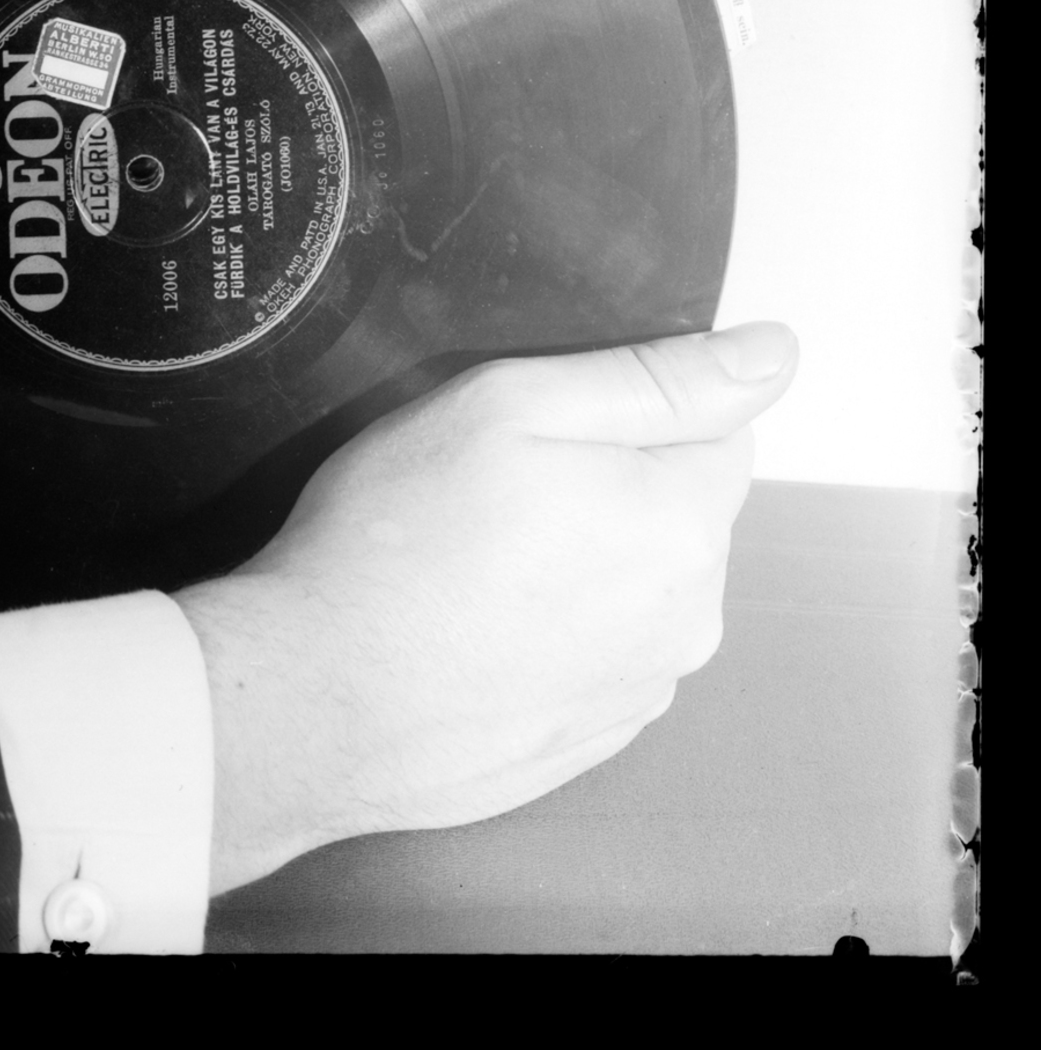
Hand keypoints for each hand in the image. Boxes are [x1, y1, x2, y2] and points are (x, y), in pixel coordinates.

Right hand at [178, 321, 798, 892]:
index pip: (721, 429)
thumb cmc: (399, 543)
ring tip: (475, 555)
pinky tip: (474, 619)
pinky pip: (596, 650)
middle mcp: (688, 620)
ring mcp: (639, 690)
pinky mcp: (590, 738)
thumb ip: (654, 378)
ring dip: (582, 558)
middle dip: (612, 481)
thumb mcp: (514, 405)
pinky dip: (551, 627)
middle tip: (497, 482)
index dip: (633, 408)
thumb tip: (773, 354)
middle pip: (679, 509)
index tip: (550, 423)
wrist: (318, 700)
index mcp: (684, 526)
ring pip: (637, 582)